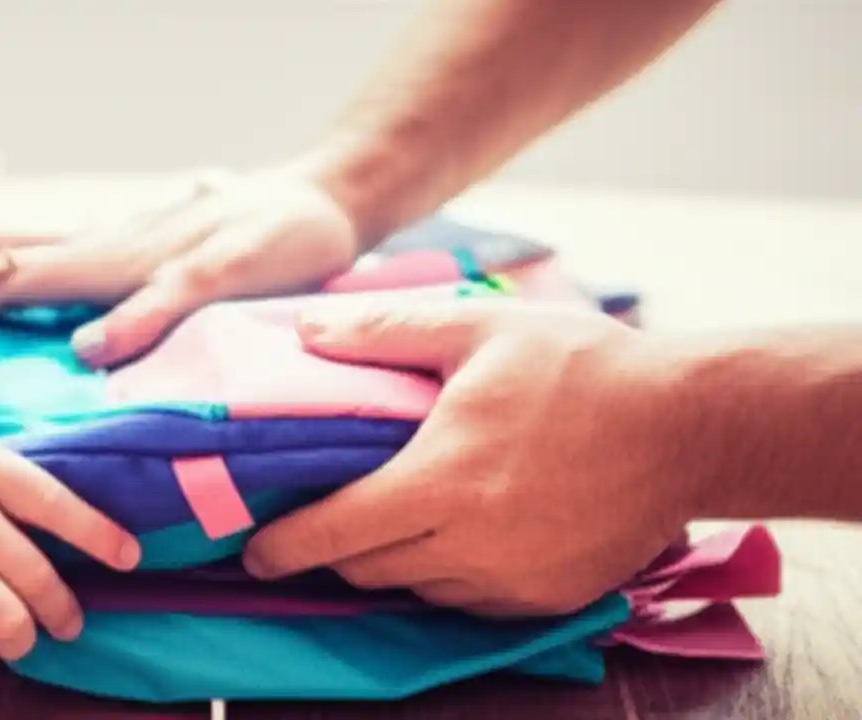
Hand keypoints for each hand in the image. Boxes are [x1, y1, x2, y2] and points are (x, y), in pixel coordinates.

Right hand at [0, 168, 360, 365]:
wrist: (322, 199)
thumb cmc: (279, 238)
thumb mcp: (226, 273)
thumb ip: (158, 308)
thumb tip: (85, 352)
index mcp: (114, 259)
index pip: (12, 277)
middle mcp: (105, 249)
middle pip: (3, 262)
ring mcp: (119, 247)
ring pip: (26, 259)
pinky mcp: (139, 253)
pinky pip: (62, 268)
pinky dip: (19, 280)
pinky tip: (15, 299)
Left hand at [242, 298, 697, 615]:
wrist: (689, 425)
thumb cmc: (580, 366)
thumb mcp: (477, 326)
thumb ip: (383, 330)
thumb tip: (305, 329)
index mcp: (442, 481)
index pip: (335, 533)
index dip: (284, 547)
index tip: (253, 550)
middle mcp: (471, 547)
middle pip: (366, 569)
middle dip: (331, 549)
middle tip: (319, 517)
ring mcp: (511, 582)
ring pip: (415, 588)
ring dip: (390, 560)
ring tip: (390, 515)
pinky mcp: (546, 599)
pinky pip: (468, 602)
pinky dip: (445, 574)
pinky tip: (454, 531)